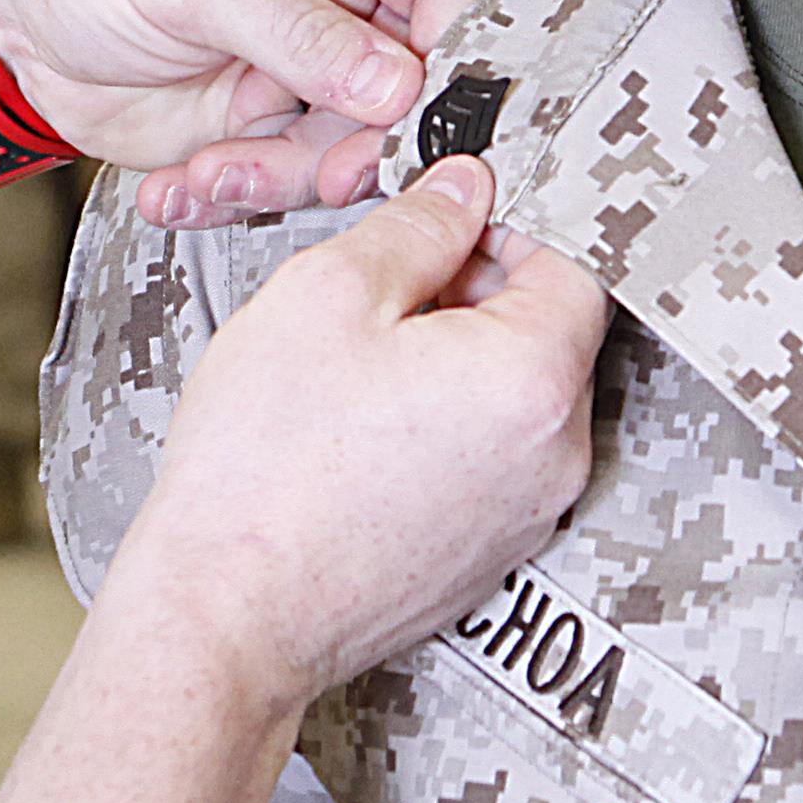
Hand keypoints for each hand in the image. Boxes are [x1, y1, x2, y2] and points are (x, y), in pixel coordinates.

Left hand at [0, 0, 483, 186]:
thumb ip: (302, 30)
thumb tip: (402, 84)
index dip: (449, 58)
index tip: (419, 119)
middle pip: (412, 84)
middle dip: (359, 141)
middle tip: (316, 174)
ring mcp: (303, 63)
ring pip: (355, 145)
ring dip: (286, 176)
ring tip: (210, 172)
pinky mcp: (264, 122)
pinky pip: (290, 178)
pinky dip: (240, 193)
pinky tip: (180, 186)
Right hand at [102, 159, 609, 707]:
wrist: (227, 613)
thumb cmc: (265, 468)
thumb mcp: (328, 294)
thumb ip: (416, 225)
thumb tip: (464, 189)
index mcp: (534, 378)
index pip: (575, 261)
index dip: (509, 223)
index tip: (447, 219)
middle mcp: (555, 455)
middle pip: (551, 331)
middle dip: (477, 292)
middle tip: (387, 292)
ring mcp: (528, 515)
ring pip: (517, 397)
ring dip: (457, 361)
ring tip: (362, 370)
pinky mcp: (490, 557)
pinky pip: (491, 460)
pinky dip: (445, 429)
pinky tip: (364, 431)